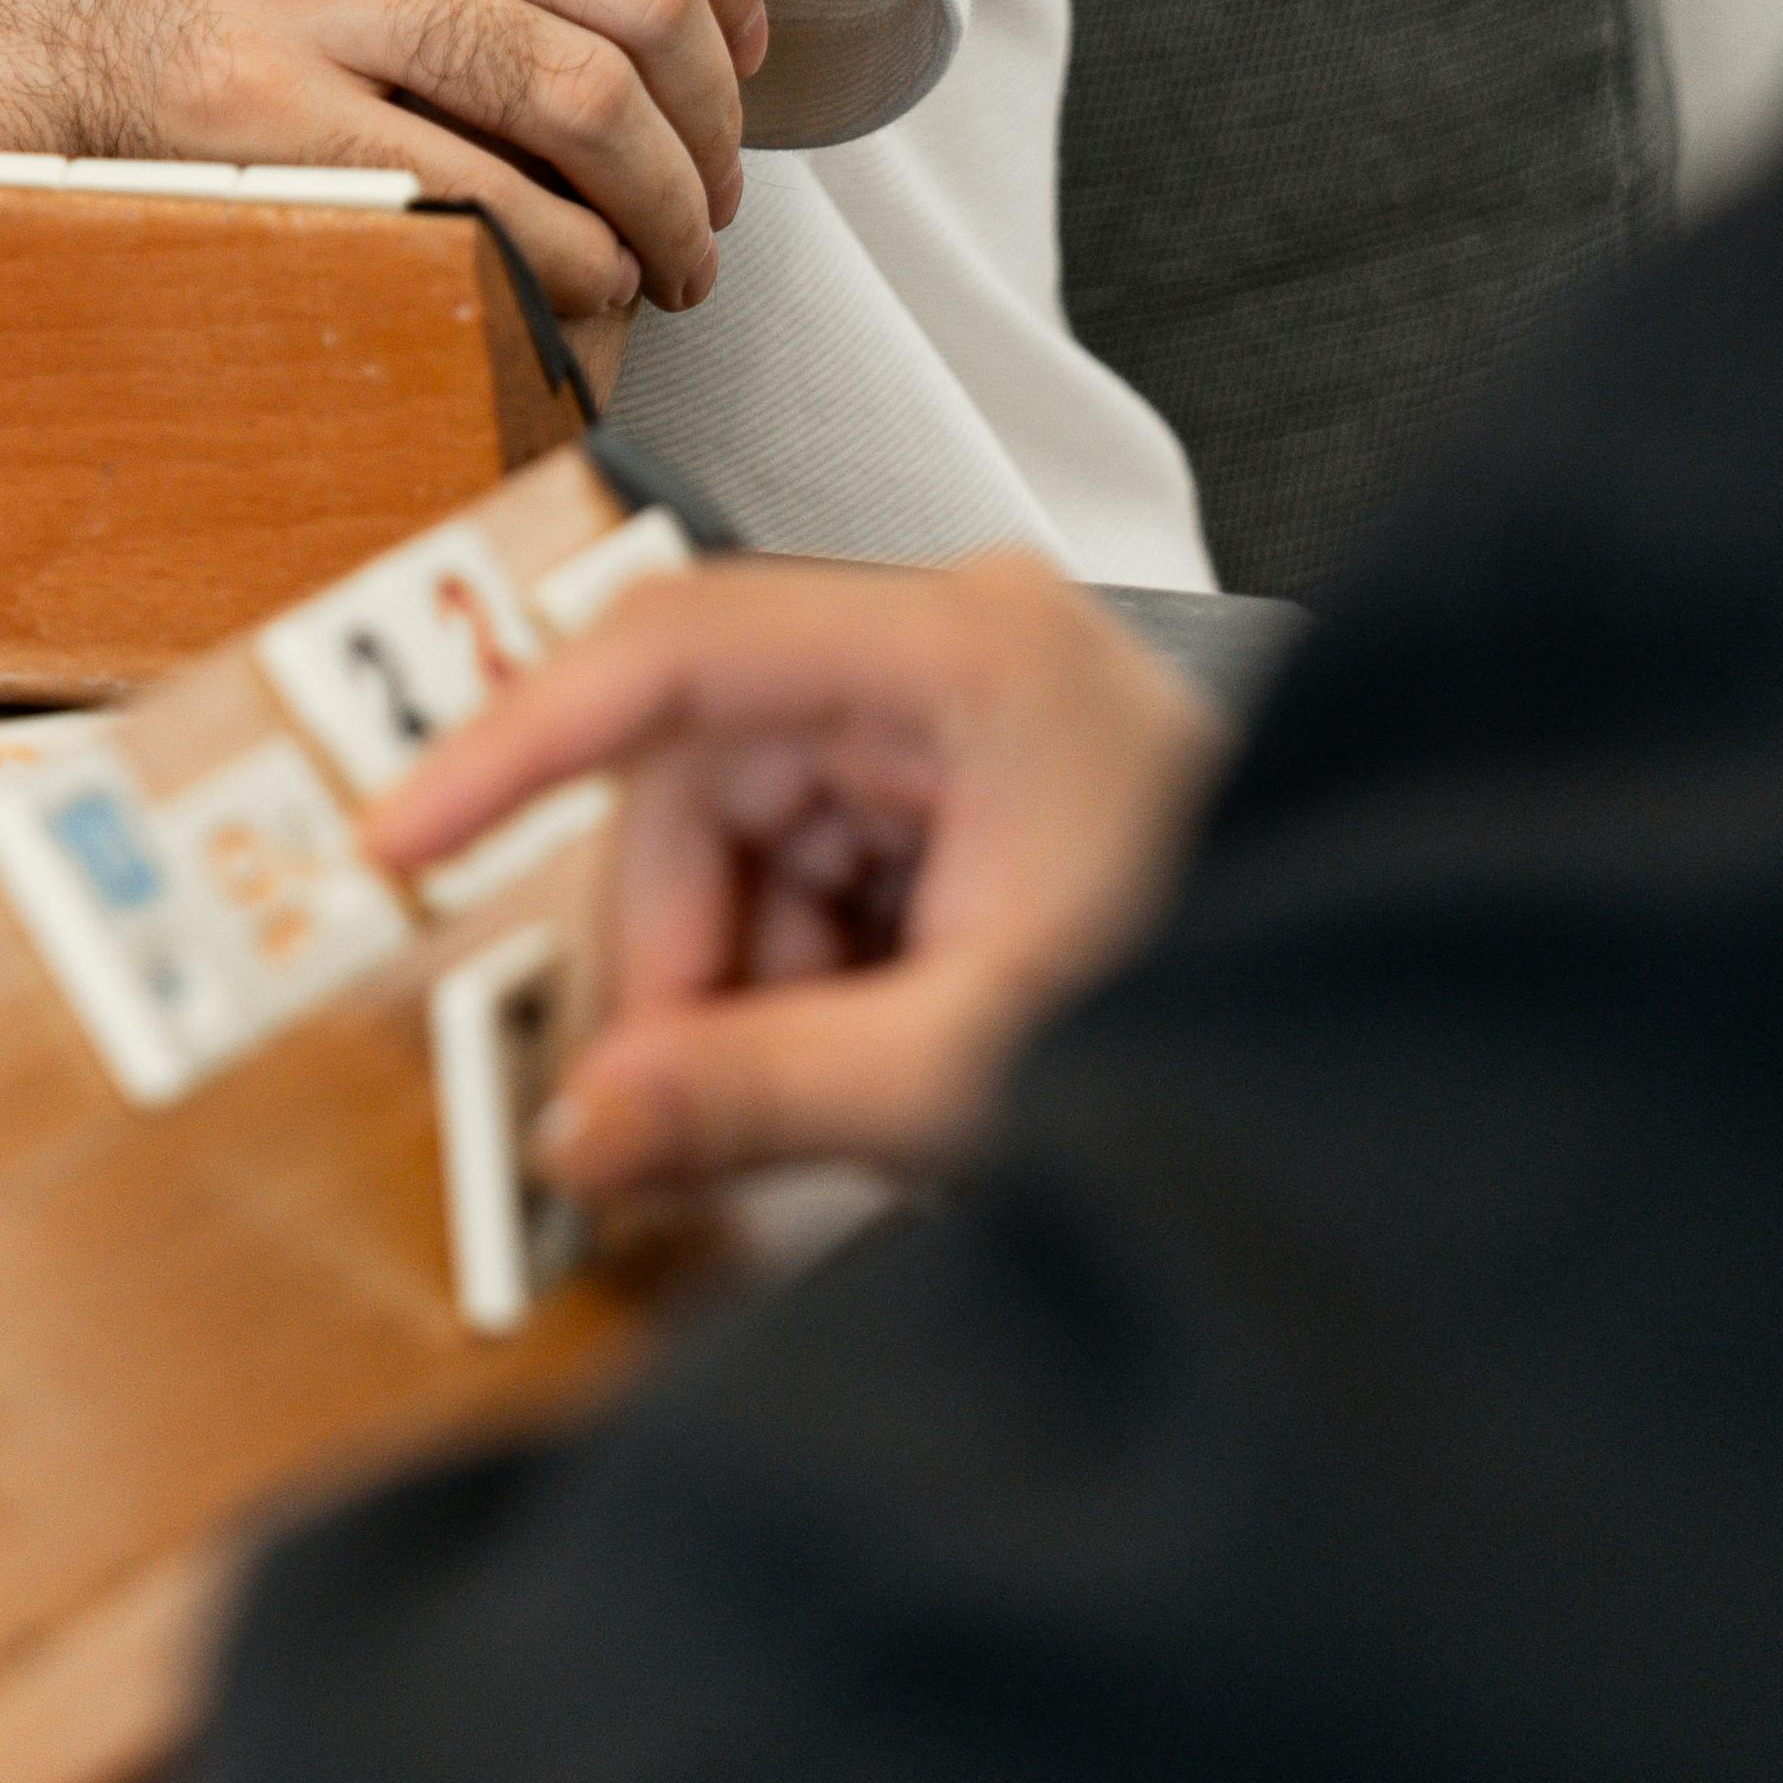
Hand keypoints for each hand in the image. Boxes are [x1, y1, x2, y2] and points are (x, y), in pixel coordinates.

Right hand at [376, 551, 1225, 1189]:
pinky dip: (796, 983)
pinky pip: (804, 876)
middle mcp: (958, 652)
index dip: (514, 750)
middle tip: (668, 1100)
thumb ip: (752, 1096)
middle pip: (700, 773)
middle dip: (675, 950)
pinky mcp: (963, 796)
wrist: (1380, 1073)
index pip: (674, 654)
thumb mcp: (970, 1076)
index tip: (403, 841)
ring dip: (739, 982)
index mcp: (970, 656)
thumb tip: (578, 1130)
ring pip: (739, 839)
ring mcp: (961, 722)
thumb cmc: (1226, 1014)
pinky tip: (865, 1062)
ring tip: (827, 1097)